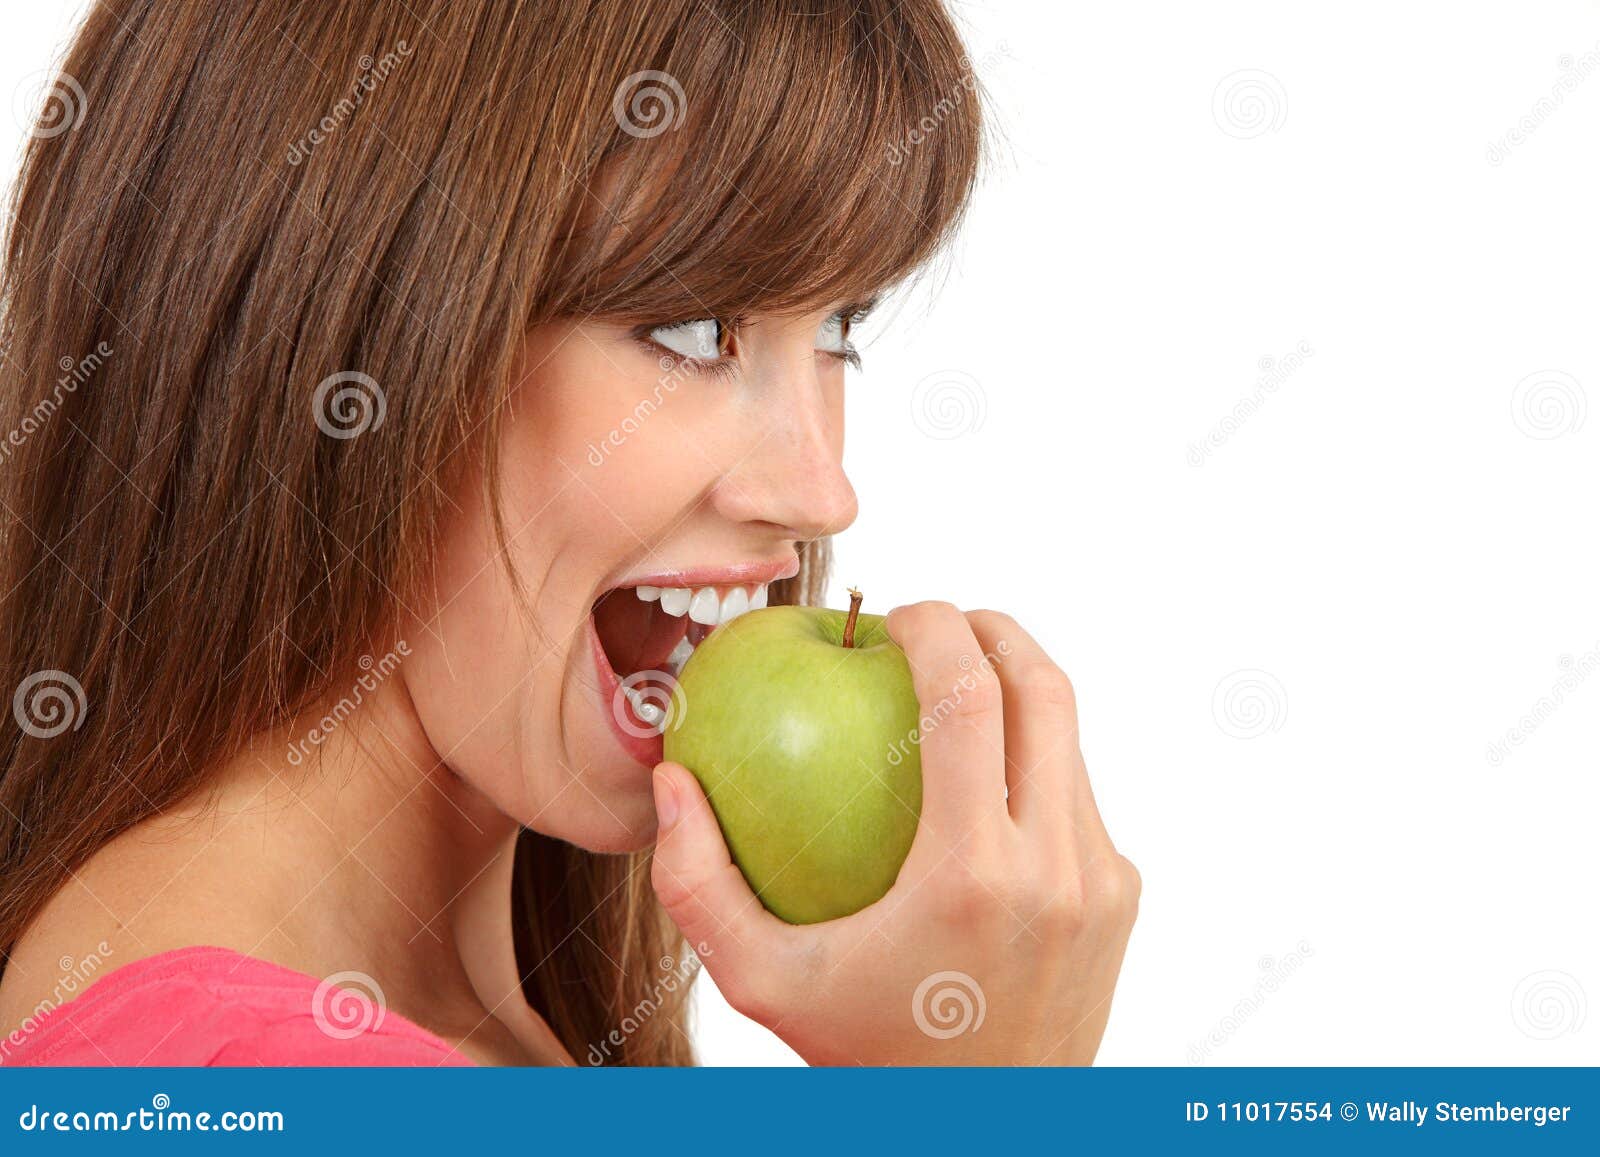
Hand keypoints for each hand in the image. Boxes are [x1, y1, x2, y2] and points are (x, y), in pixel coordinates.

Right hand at [650, 601, 1138, 1064]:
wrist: (984, 1131)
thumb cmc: (865, 1055)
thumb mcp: (762, 983)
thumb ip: (697, 885)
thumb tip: (672, 782)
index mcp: (972, 876)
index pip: (971, 699)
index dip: (938, 626)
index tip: (897, 613)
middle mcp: (1056, 869)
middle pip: (1047, 689)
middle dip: (993, 627)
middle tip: (937, 621)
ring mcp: (1102, 882)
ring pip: (1070, 737)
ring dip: (1016, 692)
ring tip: (955, 688)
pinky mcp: (1121, 897)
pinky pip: (1078, 795)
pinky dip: (1031, 759)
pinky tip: (978, 778)